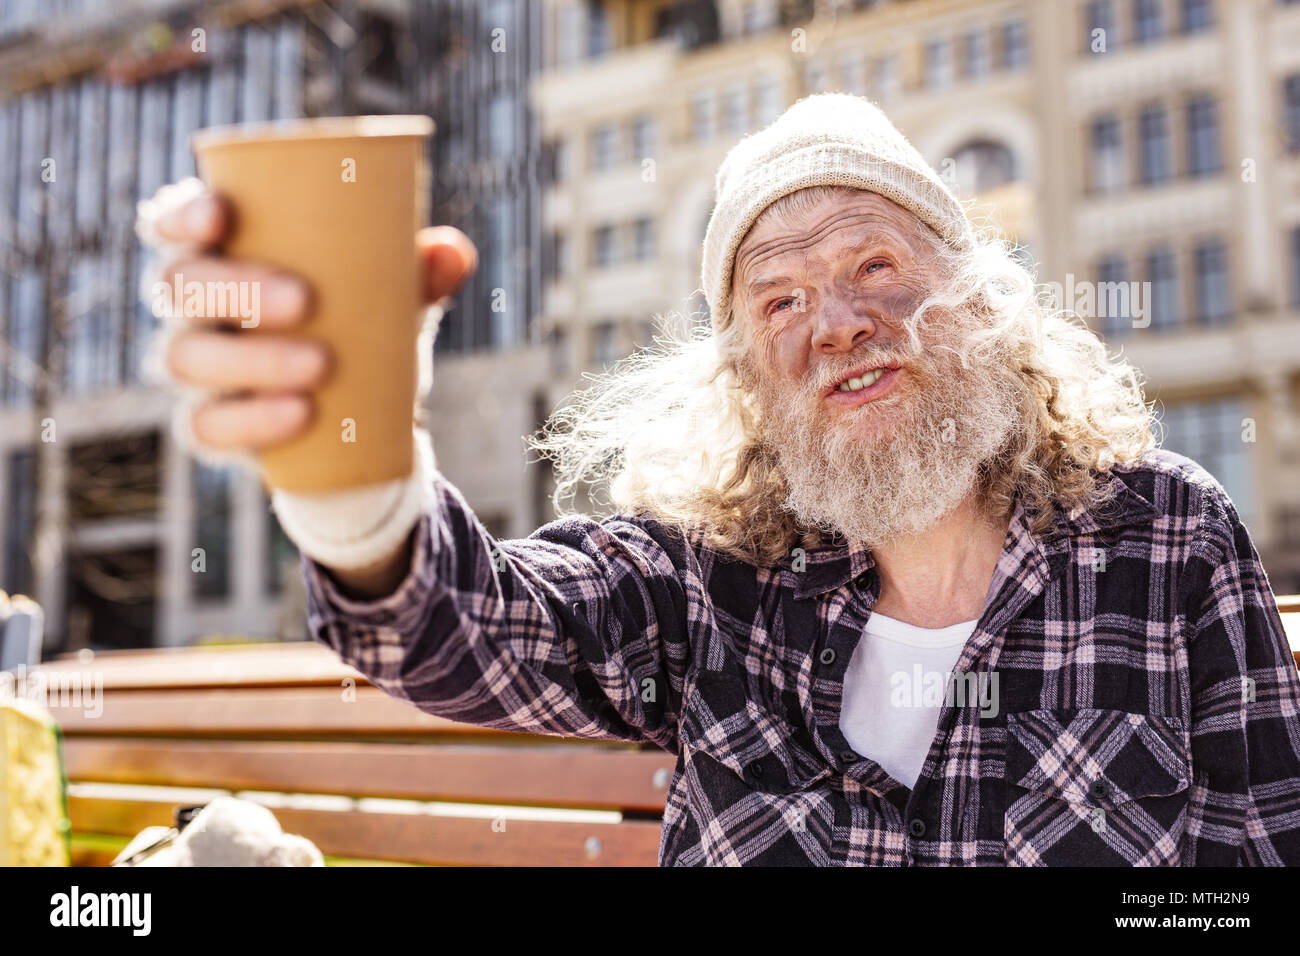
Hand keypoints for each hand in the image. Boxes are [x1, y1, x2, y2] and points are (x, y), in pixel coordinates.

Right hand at [137, 177, 477, 453]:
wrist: (360, 415)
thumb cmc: (359, 324)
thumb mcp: (389, 296)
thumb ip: (421, 272)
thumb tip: (455, 253)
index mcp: (218, 252)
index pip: (172, 222)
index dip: (182, 214)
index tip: (223, 214)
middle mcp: (189, 306)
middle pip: (179, 287)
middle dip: (237, 289)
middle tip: (306, 301)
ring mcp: (192, 365)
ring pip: (185, 357)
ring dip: (252, 359)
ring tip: (321, 365)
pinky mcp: (207, 423)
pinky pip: (206, 425)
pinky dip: (252, 421)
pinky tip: (300, 414)